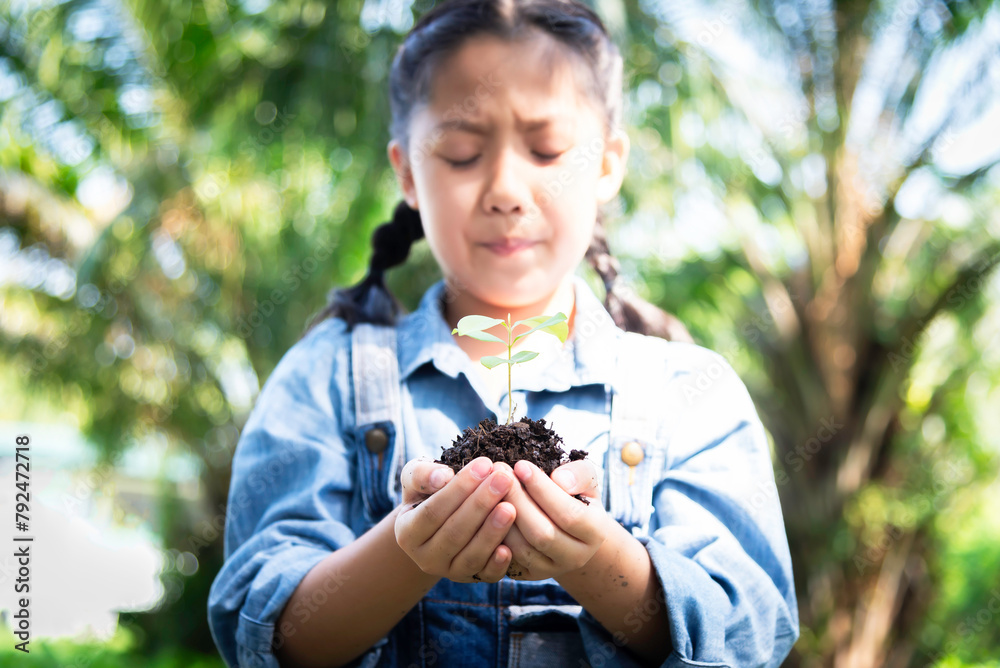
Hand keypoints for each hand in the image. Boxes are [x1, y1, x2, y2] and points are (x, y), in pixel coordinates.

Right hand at [395, 456, 516, 582]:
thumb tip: (443, 477)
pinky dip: (497, 564)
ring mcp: (449, 572)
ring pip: (471, 556)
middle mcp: (425, 558)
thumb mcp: (418, 478)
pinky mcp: (472, 579)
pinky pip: (485, 575)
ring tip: (511, 507)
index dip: (459, 489)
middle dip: (480, 504)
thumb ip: (423, 474)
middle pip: (454, 533)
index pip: (433, 511)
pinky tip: (509, 548)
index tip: (483, 464)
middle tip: (504, 479)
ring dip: (492, 532)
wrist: (441, 520)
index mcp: (407, 532)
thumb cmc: (430, 492)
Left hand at [498, 459, 609, 580]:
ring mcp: (550, 570)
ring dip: (501, 516)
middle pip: (542, 534)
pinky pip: (507, 558)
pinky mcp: (527, 574)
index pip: (569, 514)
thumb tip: (559, 479)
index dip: (543, 490)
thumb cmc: (576, 496)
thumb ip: (579, 475)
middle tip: (500, 473)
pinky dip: (495, 533)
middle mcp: (575, 557)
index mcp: (595, 533)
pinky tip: (488, 507)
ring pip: (521, 549)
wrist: (570, 530)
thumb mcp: (586, 481)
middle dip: (518, 501)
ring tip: (490, 486)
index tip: (521, 465)